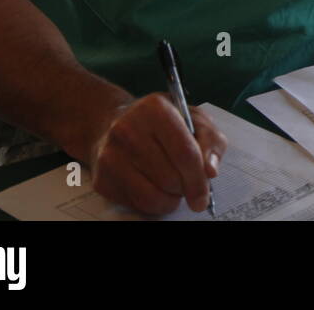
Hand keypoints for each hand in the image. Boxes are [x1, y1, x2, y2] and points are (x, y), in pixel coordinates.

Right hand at [86, 93, 226, 215]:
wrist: (115, 123)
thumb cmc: (163, 122)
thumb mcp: (194, 119)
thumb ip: (211, 141)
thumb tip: (210, 171)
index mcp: (155, 109)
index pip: (184, 152)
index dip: (198, 179)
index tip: (204, 196)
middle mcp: (127, 129)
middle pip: (169, 178)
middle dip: (184, 187)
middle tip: (186, 183)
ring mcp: (110, 155)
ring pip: (152, 195)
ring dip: (170, 198)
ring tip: (172, 186)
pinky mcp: (101, 178)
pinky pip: (136, 203)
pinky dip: (153, 203)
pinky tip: (154, 187)